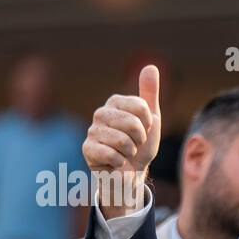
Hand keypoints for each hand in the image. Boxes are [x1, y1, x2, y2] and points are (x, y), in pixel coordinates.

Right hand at [82, 64, 161, 215]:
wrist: (130, 172)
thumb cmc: (140, 144)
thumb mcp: (151, 119)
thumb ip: (150, 93)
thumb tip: (151, 66)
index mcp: (115, 102)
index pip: (141, 107)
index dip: (148, 123)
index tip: (145, 129)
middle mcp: (101, 113)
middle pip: (133, 124)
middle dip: (140, 139)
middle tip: (135, 143)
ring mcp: (92, 130)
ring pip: (123, 141)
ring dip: (131, 152)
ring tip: (125, 152)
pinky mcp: (87, 149)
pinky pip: (112, 155)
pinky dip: (120, 162)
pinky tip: (116, 161)